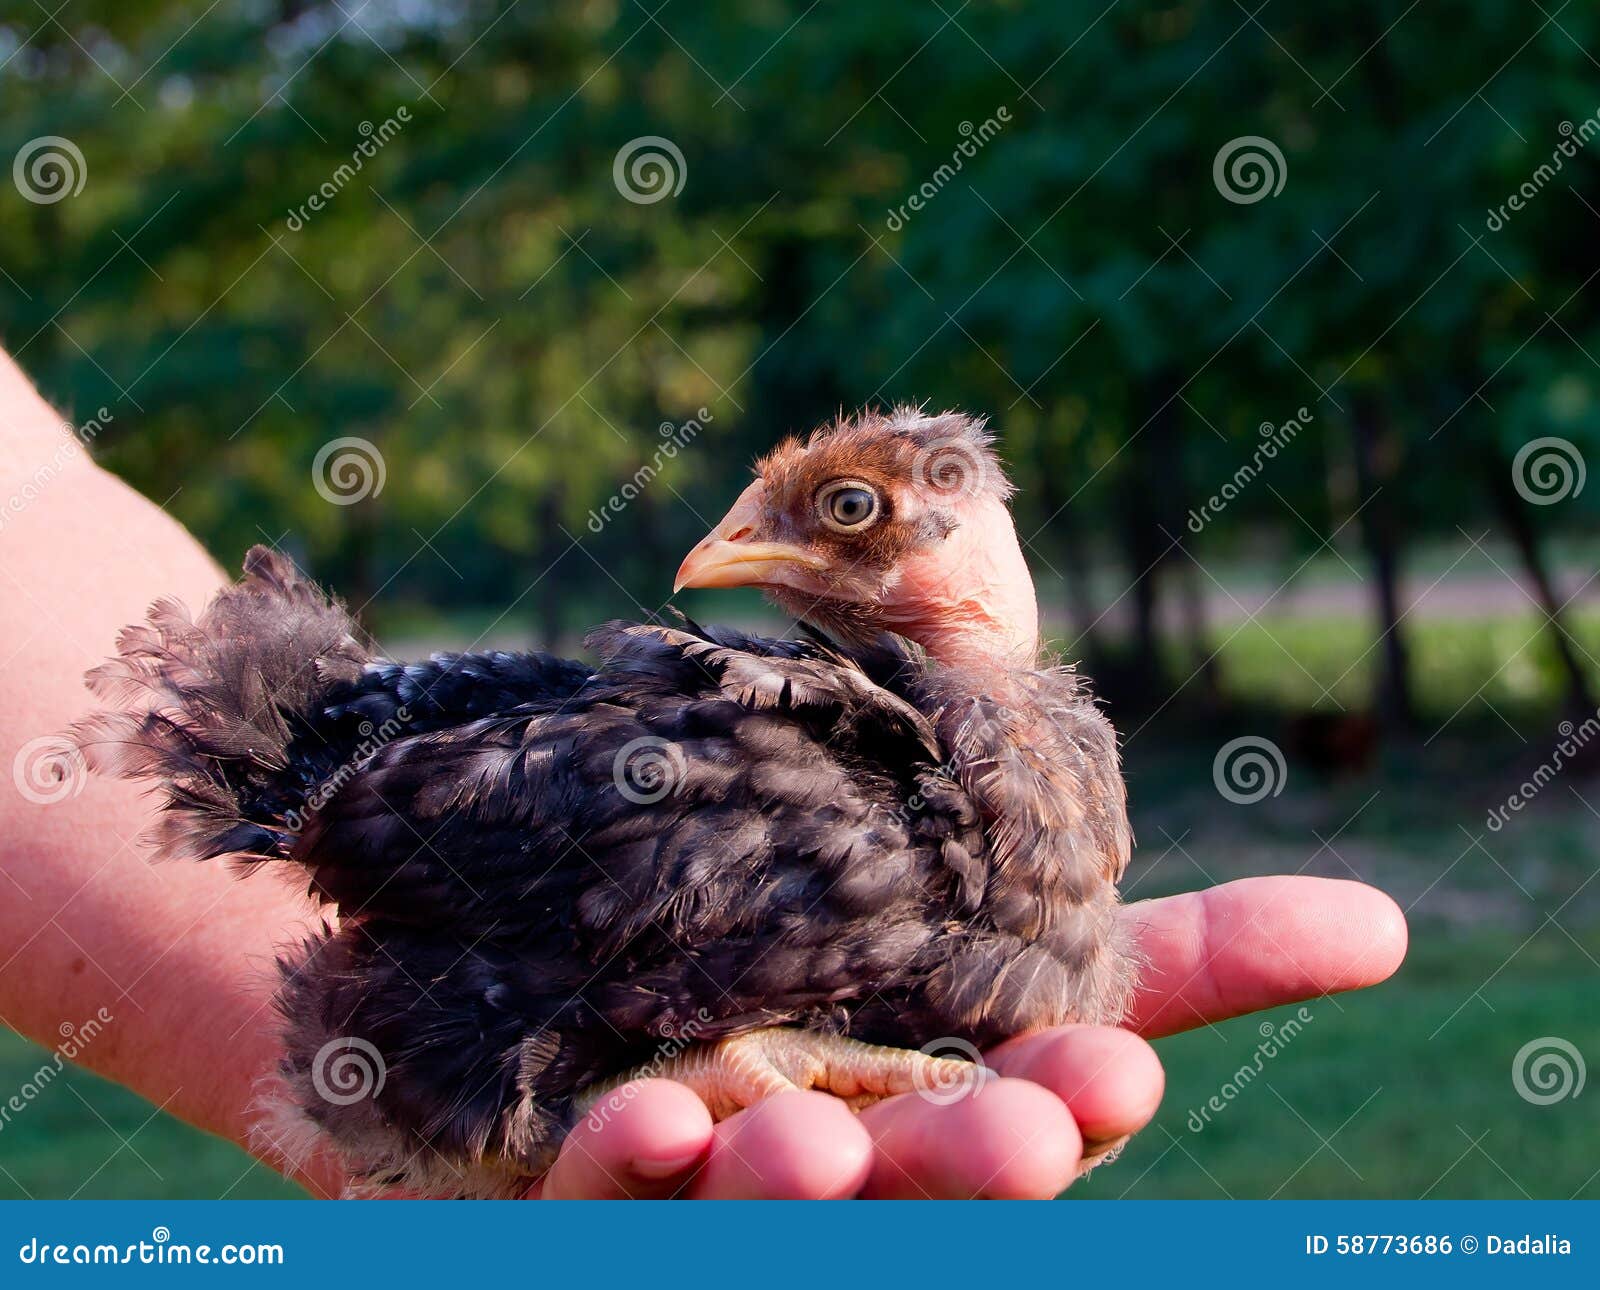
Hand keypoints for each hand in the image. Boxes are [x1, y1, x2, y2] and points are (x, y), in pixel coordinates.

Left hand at [530, 875, 1405, 1197]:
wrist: (671, 1052)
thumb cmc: (883, 1026)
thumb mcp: (1018, 965)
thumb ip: (1184, 959)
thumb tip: (1383, 925)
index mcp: (954, 1103)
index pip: (1030, 1111)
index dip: (1071, 1102)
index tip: (1107, 1076)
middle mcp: (849, 1153)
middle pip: (910, 1176)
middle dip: (966, 1167)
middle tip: (1022, 1135)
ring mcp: (722, 1182)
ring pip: (759, 1199)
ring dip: (790, 1180)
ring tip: (810, 1146)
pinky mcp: (607, 1188)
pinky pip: (607, 1196)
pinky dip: (631, 1167)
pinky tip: (656, 1120)